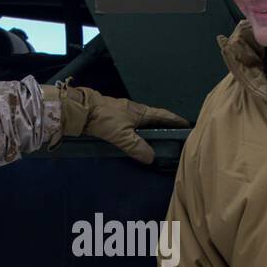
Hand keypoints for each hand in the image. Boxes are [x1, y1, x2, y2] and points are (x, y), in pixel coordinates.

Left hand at [46, 83, 189, 163]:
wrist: (79, 109)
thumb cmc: (103, 118)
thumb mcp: (122, 135)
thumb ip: (137, 147)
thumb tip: (152, 158)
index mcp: (140, 112)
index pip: (163, 115)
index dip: (175, 120)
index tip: (187, 124)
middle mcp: (133, 110)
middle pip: (153, 118)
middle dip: (164, 126)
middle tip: (174, 135)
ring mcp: (122, 113)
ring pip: (141, 122)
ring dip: (150, 130)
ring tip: (156, 141)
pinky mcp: (112, 117)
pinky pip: (130, 126)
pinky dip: (137, 133)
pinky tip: (135, 140)